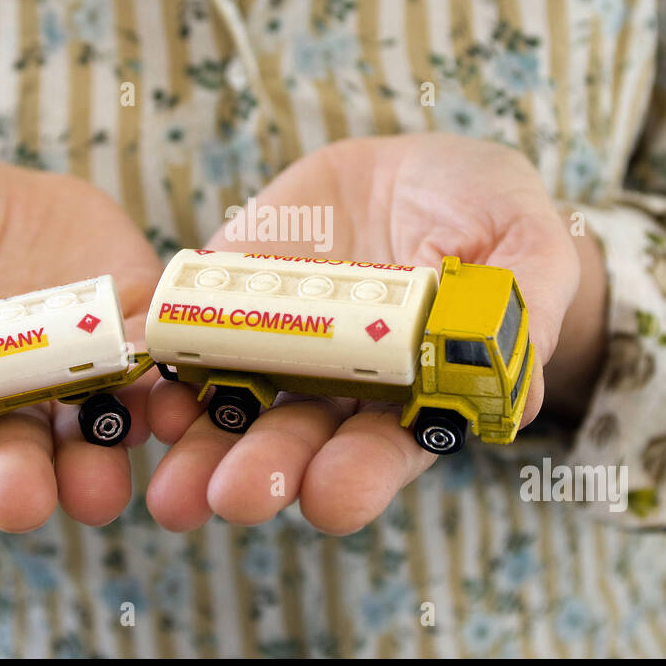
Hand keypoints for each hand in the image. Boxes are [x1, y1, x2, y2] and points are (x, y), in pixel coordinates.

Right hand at [0, 154, 162, 600]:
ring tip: (97, 489)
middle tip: (17, 502)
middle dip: (16, 487)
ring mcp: (78, 374)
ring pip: (92, 434)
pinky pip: (154, 367)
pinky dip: (161, 392)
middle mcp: (12, 405)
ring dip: (97, 467)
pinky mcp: (133, 330)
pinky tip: (164, 407)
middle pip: (15, 463)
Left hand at [144, 133, 606, 534]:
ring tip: (171, 487)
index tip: (332, 498)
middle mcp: (336, 388)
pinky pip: (185, 334)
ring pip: (231, 409)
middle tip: (234, 496)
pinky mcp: (225, 300)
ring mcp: (276, 347)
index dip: (360, 475)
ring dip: (199, 450)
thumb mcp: (528, 239)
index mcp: (413, 394)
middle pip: (296, 443)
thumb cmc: (487, 211)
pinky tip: (137, 385)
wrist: (413, 167)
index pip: (384, 451)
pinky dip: (160, 362)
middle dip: (265, 472)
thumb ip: (525, 309)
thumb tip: (521, 395)